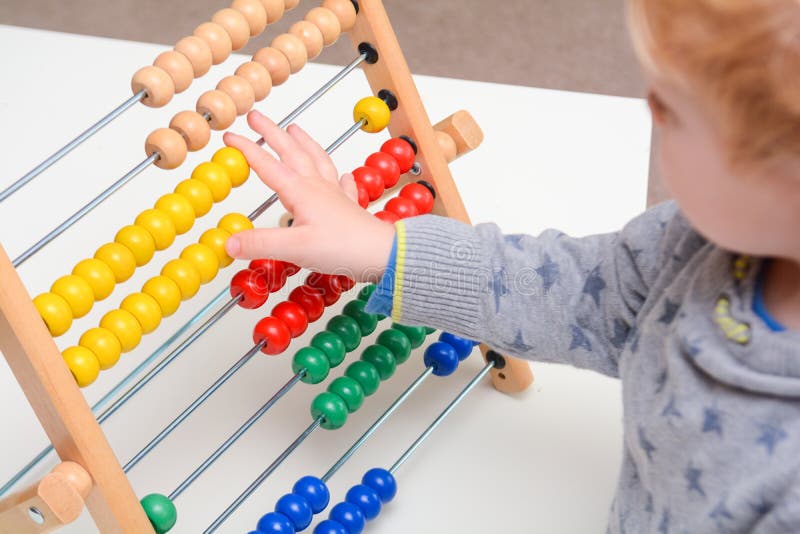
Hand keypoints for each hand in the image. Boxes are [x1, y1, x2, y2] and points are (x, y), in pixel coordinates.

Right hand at [223, 111, 395, 281]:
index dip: (247, 149)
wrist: (380, 253)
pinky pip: (344, 185)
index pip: (267, 165)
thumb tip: (229, 242)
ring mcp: (335, 195)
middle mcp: (318, 187)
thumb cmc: (343, 248)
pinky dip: (341, 176)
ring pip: (318, 160)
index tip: (229, 135)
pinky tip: (344, 174)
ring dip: (304, 143)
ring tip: (296, 130)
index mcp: (301, 192)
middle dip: (272, 133)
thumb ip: (261, 243)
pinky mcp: (349, 208)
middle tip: (258, 117)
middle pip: (292, 152)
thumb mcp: (295, 248)